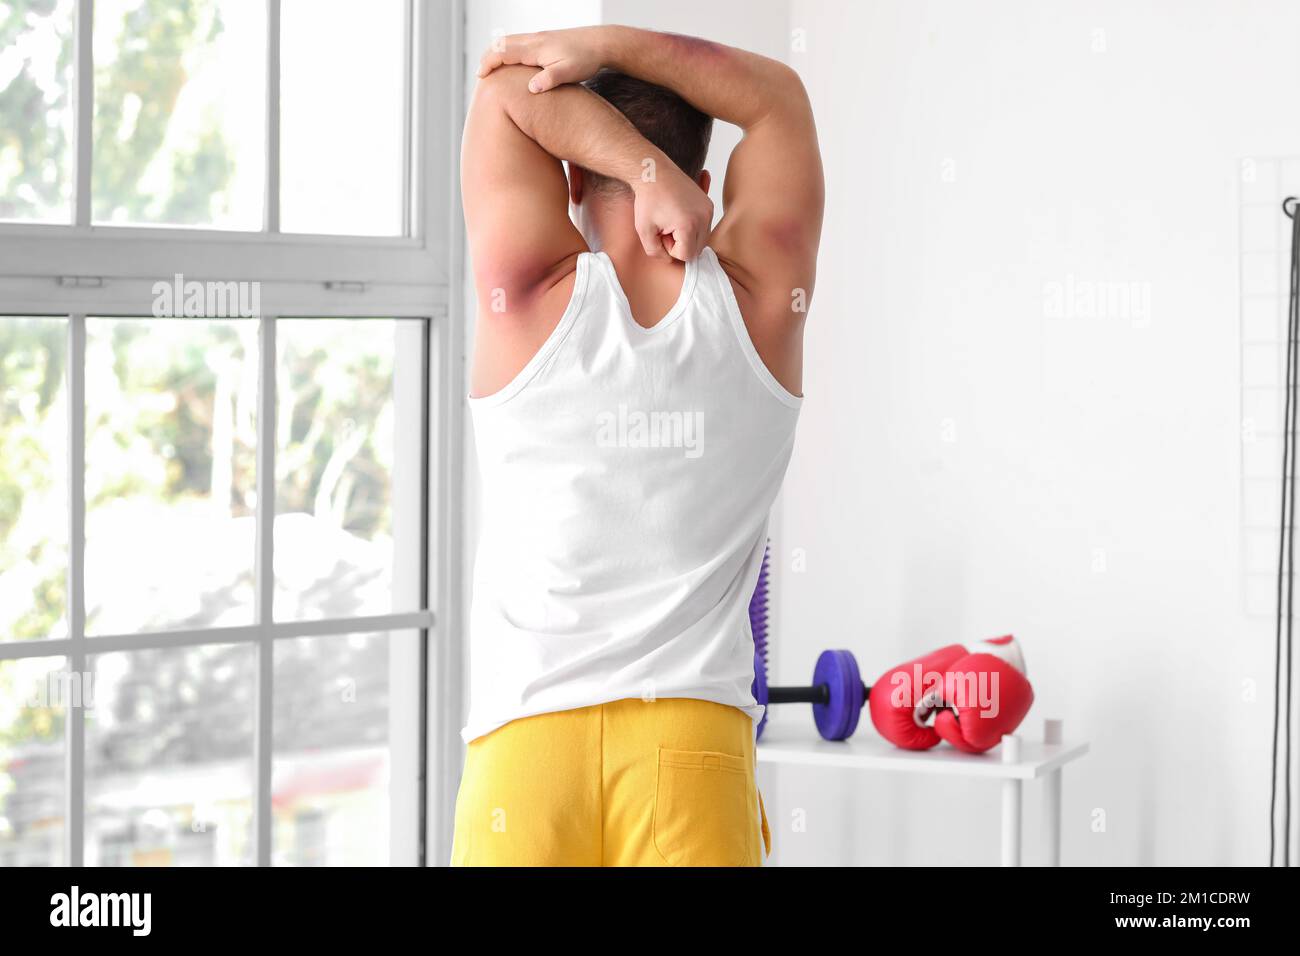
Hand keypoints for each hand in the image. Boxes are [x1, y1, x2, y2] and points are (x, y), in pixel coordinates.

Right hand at [478, 28, 606, 92]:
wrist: (601, 43)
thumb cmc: (586, 59)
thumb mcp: (569, 72)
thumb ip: (549, 79)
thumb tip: (531, 89)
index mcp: (535, 47)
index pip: (502, 51)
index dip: (488, 63)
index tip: (480, 77)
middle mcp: (534, 39)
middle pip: (501, 43)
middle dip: (487, 58)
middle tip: (480, 76)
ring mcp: (538, 38)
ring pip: (509, 42)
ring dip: (497, 54)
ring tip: (492, 72)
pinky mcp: (544, 41)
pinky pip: (519, 44)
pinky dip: (508, 52)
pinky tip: (512, 66)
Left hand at [631, 167, 713, 261]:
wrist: (655, 173)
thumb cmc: (648, 199)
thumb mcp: (644, 231)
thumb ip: (655, 252)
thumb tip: (669, 259)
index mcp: (689, 225)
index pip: (686, 255)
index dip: (670, 249)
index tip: (661, 233)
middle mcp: (704, 217)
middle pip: (697, 249)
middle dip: (681, 244)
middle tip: (666, 228)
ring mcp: (708, 209)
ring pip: (701, 239)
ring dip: (687, 236)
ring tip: (672, 221)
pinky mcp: (709, 204)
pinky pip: (704, 226)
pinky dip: (692, 226)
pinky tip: (680, 215)